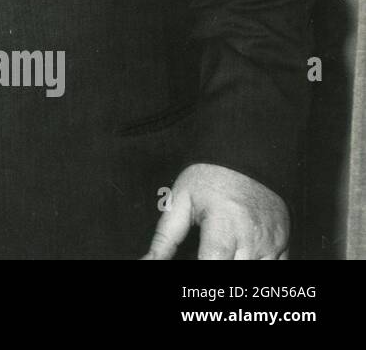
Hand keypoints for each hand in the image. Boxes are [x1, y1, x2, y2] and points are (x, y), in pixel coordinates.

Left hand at [144, 163, 289, 259]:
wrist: (247, 157)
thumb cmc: (209, 178)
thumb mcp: (180, 200)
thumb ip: (164, 237)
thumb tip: (148, 261)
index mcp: (224, 223)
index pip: (213, 261)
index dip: (201, 270)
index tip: (192, 270)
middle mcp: (252, 236)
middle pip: (235, 271)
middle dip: (216, 266)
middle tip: (203, 255)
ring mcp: (271, 242)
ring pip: (255, 274)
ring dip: (237, 267)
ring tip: (222, 254)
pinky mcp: (283, 244)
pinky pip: (275, 269)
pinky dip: (256, 268)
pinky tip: (238, 256)